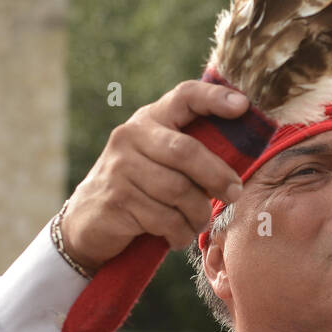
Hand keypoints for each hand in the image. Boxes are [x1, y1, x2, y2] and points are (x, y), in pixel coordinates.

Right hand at [59, 81, 249, 272]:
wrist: (87, 220)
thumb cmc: (140, 188)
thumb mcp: (160, 160)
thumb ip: (191, 152)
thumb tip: (244, 155)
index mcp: (149, 119)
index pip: (184, 96)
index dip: (214, 97)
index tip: (243, 106)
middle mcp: (130, 136)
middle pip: (186, 151)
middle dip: (217, 176)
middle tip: (233, 194)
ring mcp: (120, 167)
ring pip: (179, 191)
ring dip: (197, 214)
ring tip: (197, 222)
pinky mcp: (116, 199)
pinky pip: (164, 219)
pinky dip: (179, 232)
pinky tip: (176, 235)